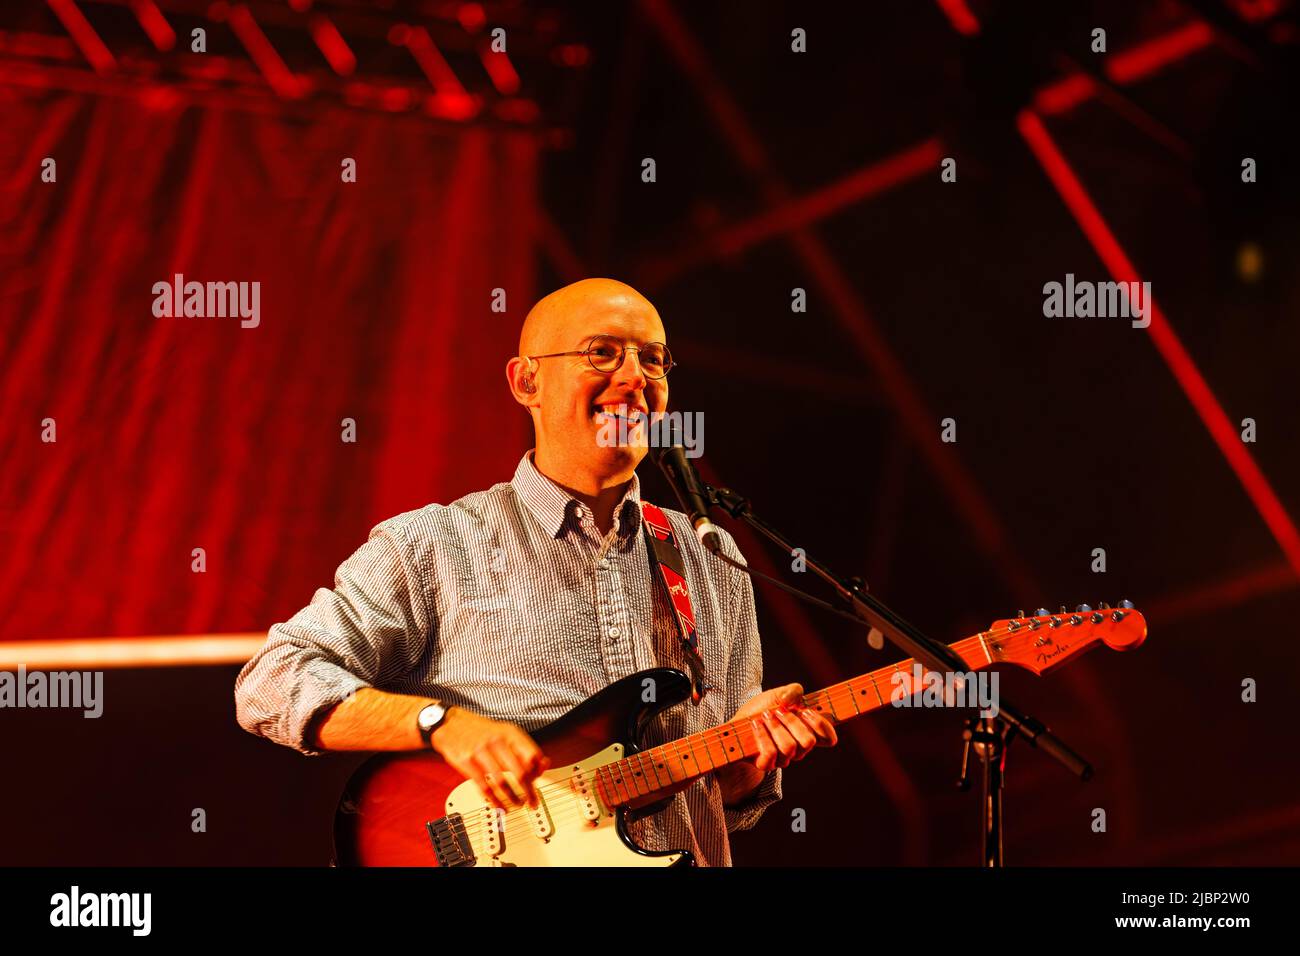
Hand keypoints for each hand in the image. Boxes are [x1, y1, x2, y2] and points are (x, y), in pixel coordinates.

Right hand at [429, 708, 550, 809]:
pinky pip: (484, 786)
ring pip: (502, 781)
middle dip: (529, 792)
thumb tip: (544, 765)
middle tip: (533, 802)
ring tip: (518, 804)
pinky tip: (499, 805)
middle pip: (520, 772)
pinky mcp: (467, 762)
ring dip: (513, 798)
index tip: (538, 784)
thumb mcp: (505, 733)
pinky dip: (494, 800)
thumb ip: (524, 749)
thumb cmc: (482, 731)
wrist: (451, 724)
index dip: (538, 773)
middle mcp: (497, 741)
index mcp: (510, 733)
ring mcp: (481, 751)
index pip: (532, 756)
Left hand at [733, 683, 837, 770]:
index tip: (807, 711)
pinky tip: (756, 725)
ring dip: (775, 727)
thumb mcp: (777, 694)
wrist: (735, 726)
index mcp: (806, 731)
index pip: (828, 738)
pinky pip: (771, 755)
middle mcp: (798, 748)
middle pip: (809, 741)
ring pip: (790, 747)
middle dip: (793, 722)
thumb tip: (790, 700)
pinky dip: (762, 736)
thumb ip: (792, 690)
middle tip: (779, 710)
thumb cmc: (759, 711)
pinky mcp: (766, 764)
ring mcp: (783, 758)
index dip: (824, 726)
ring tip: (764, 716)